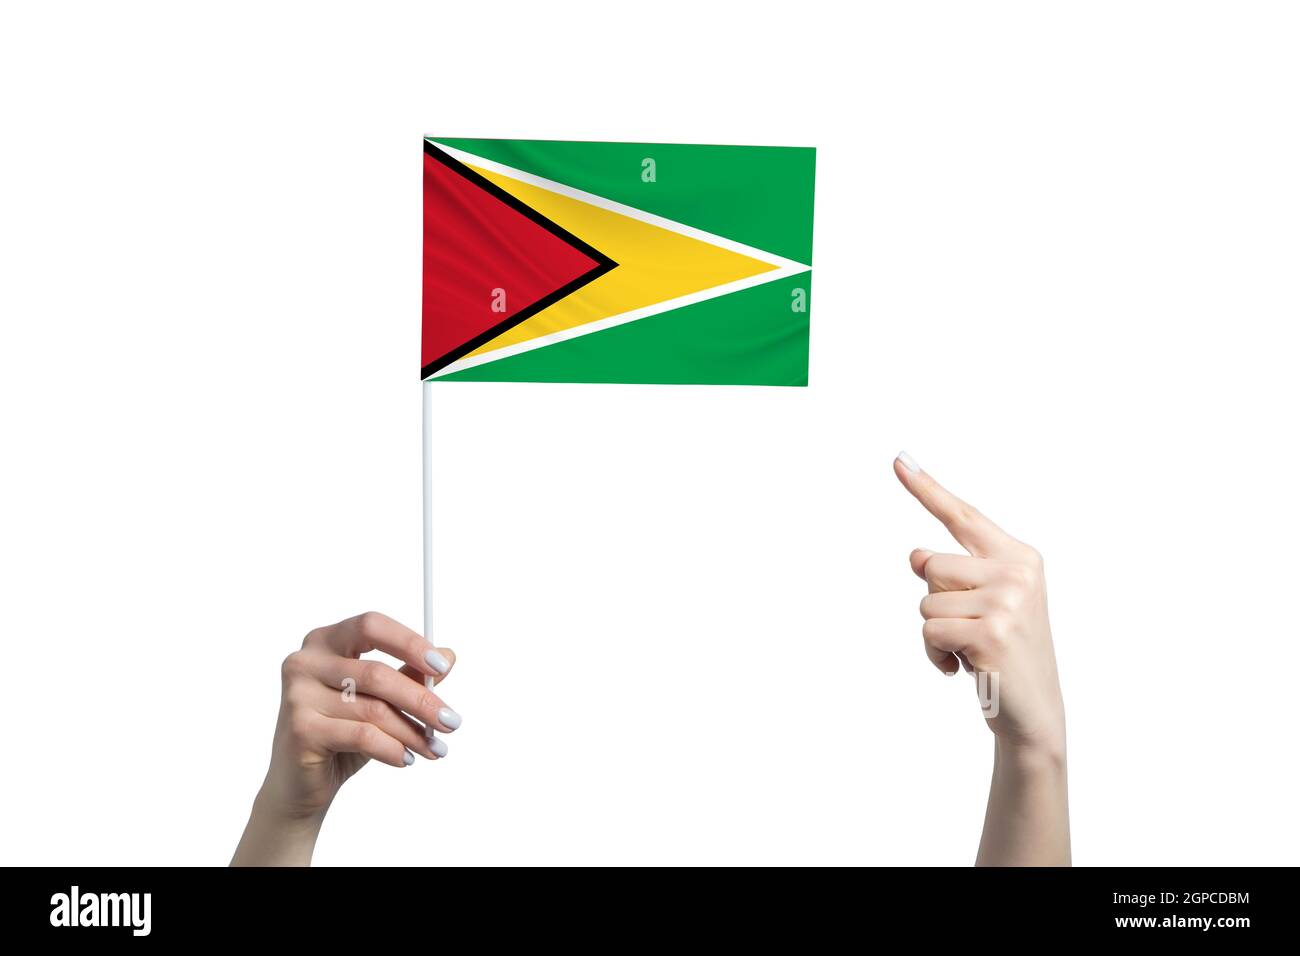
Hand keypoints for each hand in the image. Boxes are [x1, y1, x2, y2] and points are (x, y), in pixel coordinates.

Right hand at [232, 612, 458, 864]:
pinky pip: (362, 736)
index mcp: (325, 641)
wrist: (300, 782)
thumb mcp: (378, 700)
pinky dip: (392, 749)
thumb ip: (408, 675)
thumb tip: (449, 654)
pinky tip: (406, 759)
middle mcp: (305, 662)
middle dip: (421, 700)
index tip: (442, 666)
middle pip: (377, 672)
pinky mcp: (301, 730)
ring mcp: (298, 695)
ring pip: (373, 710)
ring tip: (434, 749)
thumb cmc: (341, 733)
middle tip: (452, 722)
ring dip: (412, 732)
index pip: (371, 626)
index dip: (409, 643)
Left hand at [895, 453, 1063, 753]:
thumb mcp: (987, 605)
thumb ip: (956, 573)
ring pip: (925, 602)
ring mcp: (1007, 601)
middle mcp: (1017, 572)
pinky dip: (935, 656)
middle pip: (929, 565)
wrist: (1034, 713)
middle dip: (937, 602)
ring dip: (935, 634)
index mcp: (1019, 557)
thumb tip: (916, 555)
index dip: (926, 488)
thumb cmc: (1004, 654)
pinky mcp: (991, 632)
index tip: (897, 460)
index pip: (963, 516)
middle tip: (970, 629)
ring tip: (969, 651)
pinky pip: (929, 632)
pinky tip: (963, 669)